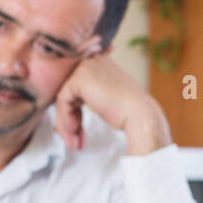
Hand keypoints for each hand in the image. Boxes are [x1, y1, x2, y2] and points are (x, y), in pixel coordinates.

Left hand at [54, 54, 172, 155]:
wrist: (140, 114)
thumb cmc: (128, 111)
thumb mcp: (106, 98)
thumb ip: (89, 96)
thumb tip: (68, 111)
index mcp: (98, 61)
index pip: (75, 86)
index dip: (72, 110)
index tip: (76, 130)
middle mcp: (91, 60)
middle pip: (67, 92)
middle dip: (68, 118)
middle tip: (74, 139)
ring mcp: (84, 67)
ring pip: (63, 98)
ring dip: (66, 123)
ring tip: (74, 142)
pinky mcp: (79, 79)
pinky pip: (62, 101)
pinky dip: (66, 119)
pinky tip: (75, 132)